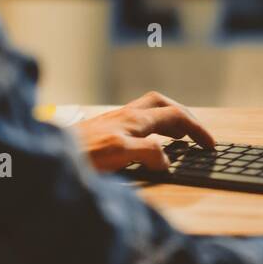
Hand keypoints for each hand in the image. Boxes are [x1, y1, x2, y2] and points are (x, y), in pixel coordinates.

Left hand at [74, 92, 213, 172]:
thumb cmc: (82, 154)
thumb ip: (148, 153)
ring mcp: (114, 121)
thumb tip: (166, 159)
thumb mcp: (120, 154)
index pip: (176, 116)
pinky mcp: (105, 130)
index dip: (197, 129)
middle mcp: (126, 115)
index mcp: (135, 119)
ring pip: (149, 110)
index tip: (210, 144)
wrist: (52, 154)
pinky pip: (136, 121)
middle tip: (196, 133)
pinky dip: (151, 128)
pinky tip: (146, 142)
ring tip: (178, 136)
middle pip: (163, 104)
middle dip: (184, 115)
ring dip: (167, 118)